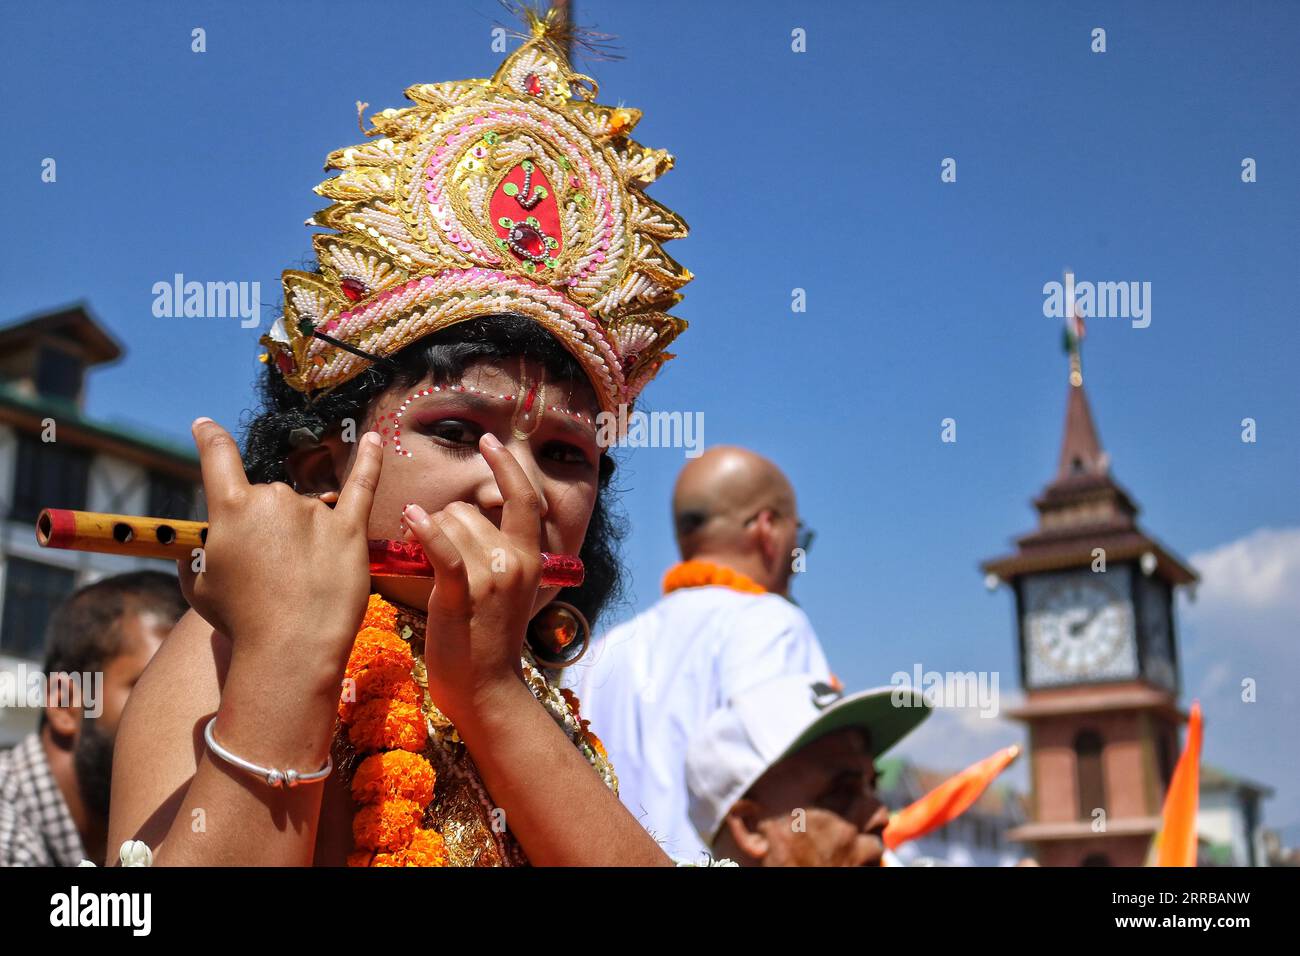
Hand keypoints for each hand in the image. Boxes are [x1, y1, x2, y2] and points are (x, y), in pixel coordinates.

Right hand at [178, 419, 382, 676]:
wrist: (290, 648)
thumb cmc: (241, 622)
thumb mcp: (199, 588)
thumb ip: (200, 557)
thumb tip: (205, 549)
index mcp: (231, 508)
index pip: (217, 457)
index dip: (210, 438)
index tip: (205, 426)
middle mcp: (273, 499)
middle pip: (268, 499)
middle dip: (267, 532)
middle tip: (269, 576)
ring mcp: (315, 512)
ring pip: (306, 511)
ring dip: (302, 537)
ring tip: (299, 581)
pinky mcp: (349, 530)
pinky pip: (362, 487)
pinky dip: (372, 461)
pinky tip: (377, 440)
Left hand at [400, 431, 542, 723]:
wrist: (487, 689)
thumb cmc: (489, 641)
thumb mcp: (509, 590)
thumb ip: (498, 552)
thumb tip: (465, 518)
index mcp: (530, 558)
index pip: (524, 498)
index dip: (507, 465)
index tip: (490, 442)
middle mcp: (515, 561)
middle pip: (467, 510)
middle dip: (445, 523)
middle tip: (438, 558)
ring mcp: (491, 578)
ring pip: (448, 525)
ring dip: (429, 538)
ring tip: (430, 572)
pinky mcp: (462, 594)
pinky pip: (443, 549)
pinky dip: (426, 531)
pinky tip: (411, 518)